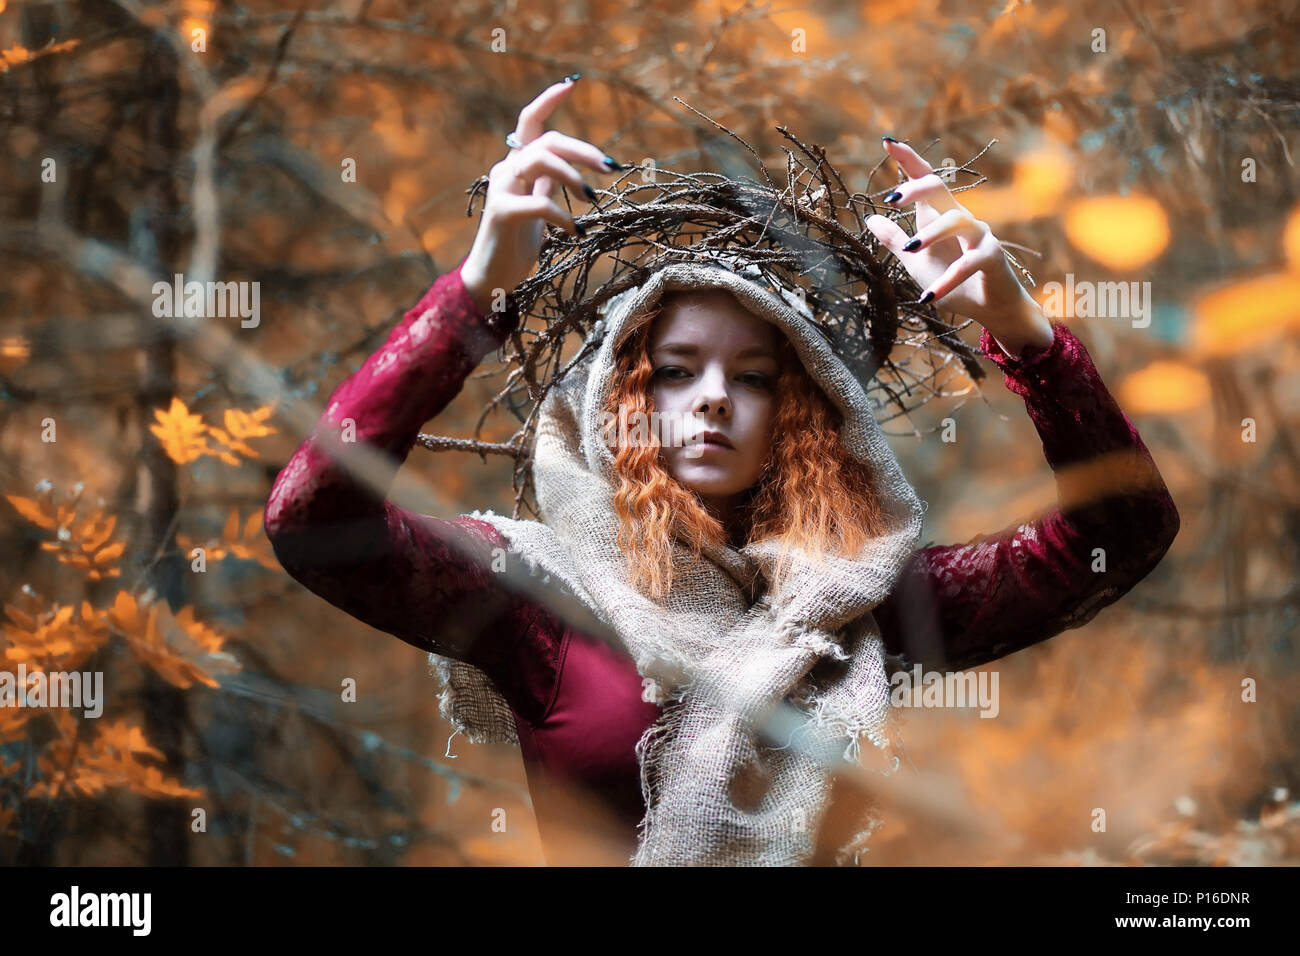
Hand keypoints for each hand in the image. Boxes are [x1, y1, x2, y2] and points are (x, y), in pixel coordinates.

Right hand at [460, 75, 626, 314]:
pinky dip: (563, 216)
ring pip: (540, 160)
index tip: (572, 84)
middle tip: (610, 167)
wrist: (492, 276)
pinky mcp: (501, 213)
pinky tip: (575, 230)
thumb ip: (548, 181)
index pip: (530, 121)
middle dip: (582, 149)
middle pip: (547, 141)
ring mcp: (501, 189)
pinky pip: (538, 203)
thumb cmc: (518, 241)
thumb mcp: (538, 205)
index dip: (548, 99)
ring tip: (592, 198)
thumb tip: (572, 163)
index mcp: (517, 165)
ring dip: (573, 176)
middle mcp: (506, 170)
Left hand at [865, 138, 1053, 356]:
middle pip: (940, 189)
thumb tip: (870, 219)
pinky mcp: (992, 256)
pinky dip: (946, 280)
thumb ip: (896, 240)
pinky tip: (927, 296)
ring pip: (956, 220)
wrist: (987, 309)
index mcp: (940, 216)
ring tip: (909, 249)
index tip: (886, 141)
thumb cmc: (952, 282)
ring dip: (930, 235)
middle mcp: (961, 218)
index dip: (908, 160)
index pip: (925, 181)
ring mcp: (979, 234)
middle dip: (916, 188)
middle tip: (891, 199)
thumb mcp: (916, 262)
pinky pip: (968, 263)